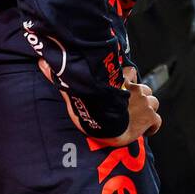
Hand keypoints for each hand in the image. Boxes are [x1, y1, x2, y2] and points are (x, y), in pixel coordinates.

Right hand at [39, 58, 160, 144]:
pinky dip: (152, 127)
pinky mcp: (148, 117)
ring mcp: (144, 102)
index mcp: (120, 78)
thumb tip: (39, 61)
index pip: (131, 72)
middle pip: (144, 89)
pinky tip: (145, 132)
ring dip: (146, 109)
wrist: (102, 118)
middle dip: (138, 97)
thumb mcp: (72, 84)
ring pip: (152, 103)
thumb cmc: (85, 101)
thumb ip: (58, 73)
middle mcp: (134, 87)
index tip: (124, 84)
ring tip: (134, 119)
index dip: (128, 79)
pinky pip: (156, 122)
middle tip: (127, 108)